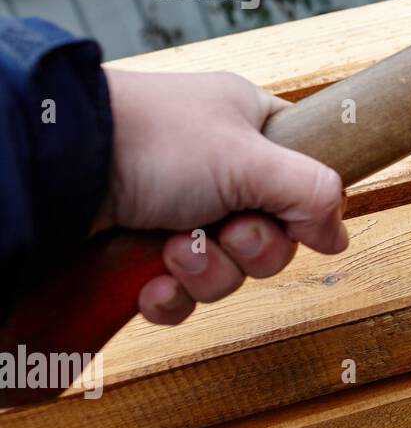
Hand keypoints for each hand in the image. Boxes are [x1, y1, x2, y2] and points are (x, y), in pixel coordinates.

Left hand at [97, 70, 348, 323]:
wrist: (56, 165)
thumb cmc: (152, 138)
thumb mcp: (251, 157)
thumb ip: (313, 193)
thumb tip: (338, 235)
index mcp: (250, 130)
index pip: (305, 176)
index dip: (304, 208)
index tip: (292, 219)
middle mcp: (219, 171)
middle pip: (272, 236)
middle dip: (250, 248)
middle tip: (226, 230)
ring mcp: (179, 211)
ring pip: (228, 271)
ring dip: (207, 272)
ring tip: (175, 248)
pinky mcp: (142, 250)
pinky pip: (181, 295)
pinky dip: (171, 297)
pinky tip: (153, 284)